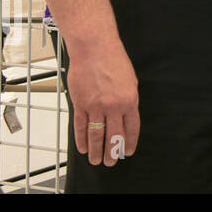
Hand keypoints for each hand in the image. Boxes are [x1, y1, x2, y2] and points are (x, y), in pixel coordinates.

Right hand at [65, 38, 139, 165]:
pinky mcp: (80, 104)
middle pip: (113, 135)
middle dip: (112, 152)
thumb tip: (125, 116)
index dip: (130, 142)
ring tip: (97, 160)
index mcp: (129, 100)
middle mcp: (113, 106)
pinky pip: (80, 126)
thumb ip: (128, 100)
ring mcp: (96, 106)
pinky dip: (81, 139)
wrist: (94, 48)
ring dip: (96, 150)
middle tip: (111, 162)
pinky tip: (83, 147)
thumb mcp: (130, 81)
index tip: (128, 151)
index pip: (131, 128)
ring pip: (96, 135)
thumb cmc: (113, 60)